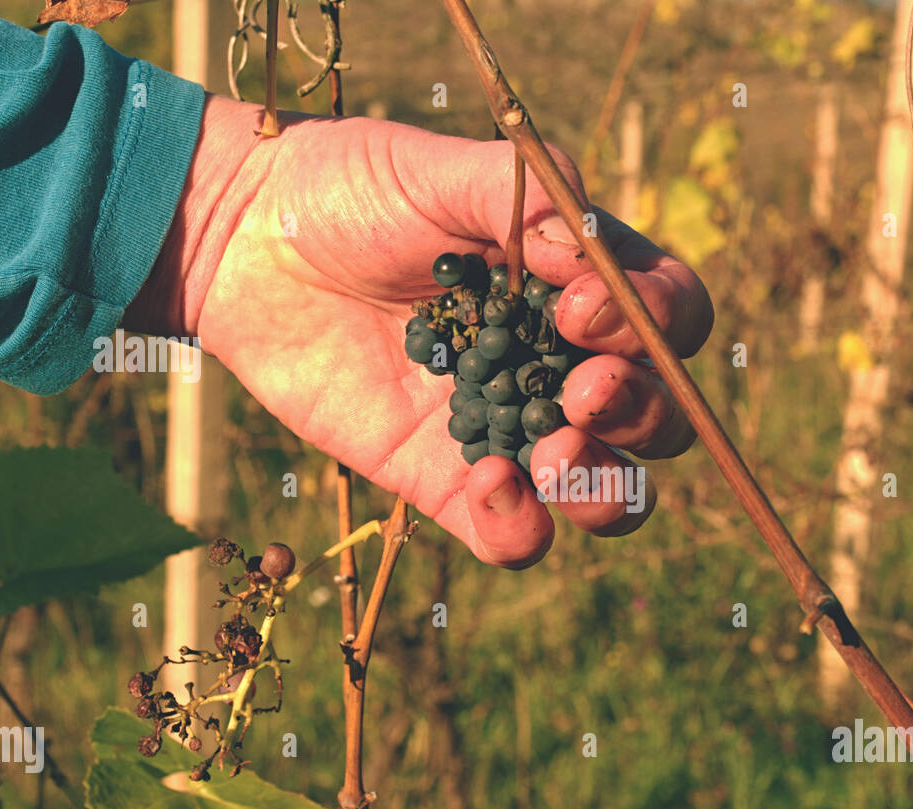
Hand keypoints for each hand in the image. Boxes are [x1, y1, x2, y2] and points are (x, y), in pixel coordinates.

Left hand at [127, 95, 712, 566]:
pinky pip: (514, 535)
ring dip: (602, 488)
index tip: (578, 308)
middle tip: (584, 392)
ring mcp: (508, 428)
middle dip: (641, 412)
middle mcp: (558, 363)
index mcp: (577, 284)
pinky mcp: (446, 480)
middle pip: (657, 416)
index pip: (667, 317)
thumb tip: (587, 256)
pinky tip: (485, 481)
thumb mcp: (439, 169)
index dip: (654, 322)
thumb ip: (525, 197)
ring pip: (605, 491)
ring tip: (554, 456)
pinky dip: (520, 527)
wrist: (244, 244)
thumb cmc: (350, 189)